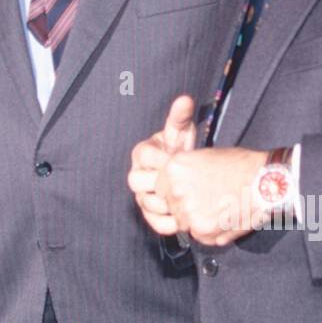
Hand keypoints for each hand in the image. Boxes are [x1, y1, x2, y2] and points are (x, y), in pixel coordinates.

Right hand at [127, 96, 197, 232]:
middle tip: (179, 184)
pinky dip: (165, 223)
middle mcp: (137, 174)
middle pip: (136, 181)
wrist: (185, 169)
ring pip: (144, 202)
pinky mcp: (151, 212)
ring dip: (162, 204)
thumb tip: (184, 100)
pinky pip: (152, 220)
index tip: (177, 159)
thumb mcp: (181, 132)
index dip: (160, 158)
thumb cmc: (180, 148)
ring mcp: (142, 194)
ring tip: (182, 202)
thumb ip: (180, 117)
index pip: (143, 156)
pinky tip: (181, 221)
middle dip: (158, 183)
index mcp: (142, 153)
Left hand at [155, 146, 268, 246]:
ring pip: (183, 222)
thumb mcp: (205, 158)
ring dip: (197, 219)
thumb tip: (174, 190)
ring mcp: (186, 210)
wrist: (265, 181)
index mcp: (174, 168)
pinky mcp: (201, 228)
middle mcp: (175, 189)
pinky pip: (198, 235)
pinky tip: (225, 218)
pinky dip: (209, 232)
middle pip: (169, 206)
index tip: (188, 191)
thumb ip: (185, 175)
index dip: (174, 190)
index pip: (159, 187)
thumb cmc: (241, 166)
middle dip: (184, 206)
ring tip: (220, 208)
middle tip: (207, 200)